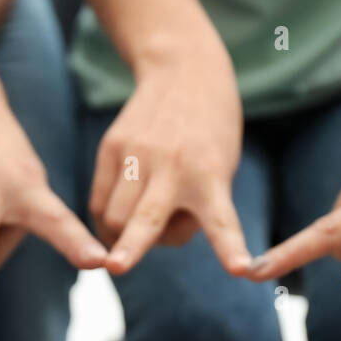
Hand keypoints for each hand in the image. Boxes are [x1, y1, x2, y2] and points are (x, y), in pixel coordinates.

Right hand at [89, 59, 249, 275]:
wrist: (184, 71)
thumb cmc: (209, 138)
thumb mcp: (220, 171)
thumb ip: (191, 212)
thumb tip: (143, 240)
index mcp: (210, 178)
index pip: (222, 221)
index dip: (230, 249)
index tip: (241, 270)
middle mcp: (173, 167)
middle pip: (144, 218)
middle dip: (129, 247)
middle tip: (116, 267)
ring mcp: (138, 155)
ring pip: (113, 216)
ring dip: (120, 238)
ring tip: (132, 235)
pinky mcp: (111, 147)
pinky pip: (99, 200)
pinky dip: (104, 219)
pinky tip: (116, 218)